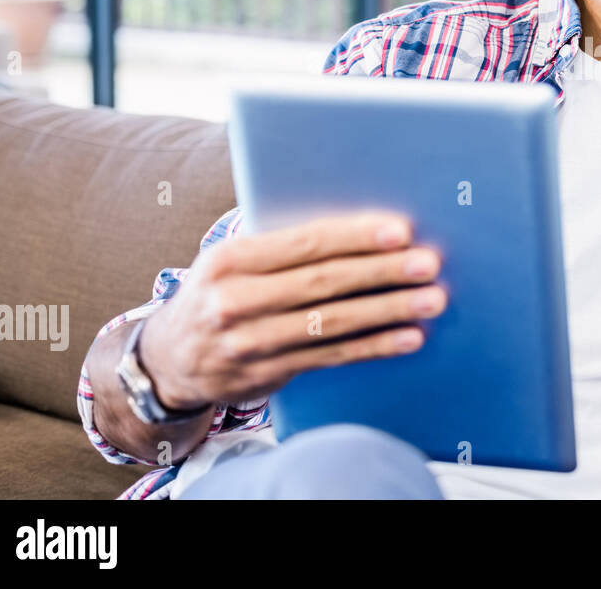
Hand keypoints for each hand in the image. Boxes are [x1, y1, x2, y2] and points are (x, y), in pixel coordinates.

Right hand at [137, 210, 445, 410]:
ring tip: (431, 299)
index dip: (355, 237)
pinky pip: (332, 357)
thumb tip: (360, 225)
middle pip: (323, 283)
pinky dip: (375, 346)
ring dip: (388, 311)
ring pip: (332, 323)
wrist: (168, 359)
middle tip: (428, 263)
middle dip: (382, 272)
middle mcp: (234, 301)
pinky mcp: (267, 375)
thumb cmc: (221, 293)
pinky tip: (409, 337)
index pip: (304, 243)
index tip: (399, 231)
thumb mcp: (233, 262)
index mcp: (230, 260)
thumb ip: (282, 246)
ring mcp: (249, 343)